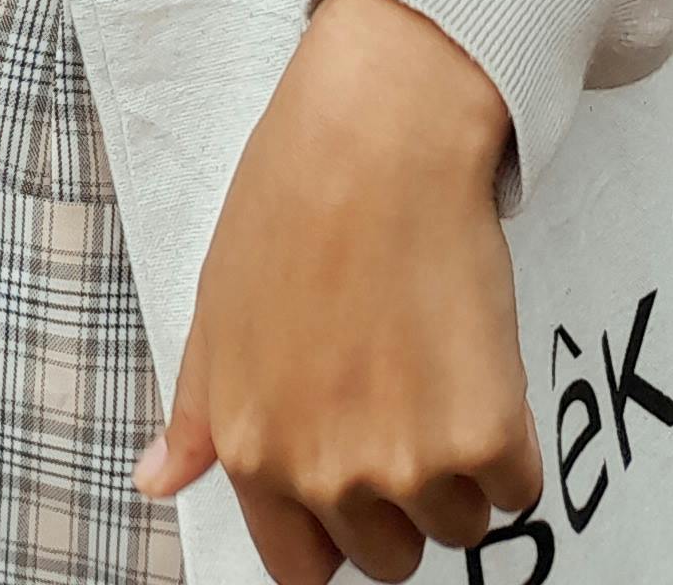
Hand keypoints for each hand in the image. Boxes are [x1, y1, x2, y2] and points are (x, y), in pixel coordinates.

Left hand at [132, 0, 543, 581]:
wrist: (380, 133)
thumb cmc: (296, 197)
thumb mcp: (218, 305)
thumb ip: (196, 412)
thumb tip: (156, 480)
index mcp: (252, 450)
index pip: (302, 569)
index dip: (334, 531)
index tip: (355, 482)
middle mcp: (324, 474)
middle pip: (387, 557)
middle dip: (400, 498)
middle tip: (403, 403)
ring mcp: (405, 462)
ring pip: (457, 525)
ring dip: (460, 469)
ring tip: (438, 367)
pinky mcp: (483, 434)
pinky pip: (516, 487)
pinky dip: (511, 442)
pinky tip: (480, 363)